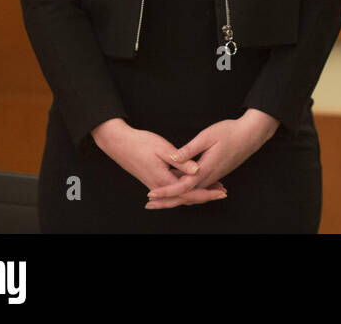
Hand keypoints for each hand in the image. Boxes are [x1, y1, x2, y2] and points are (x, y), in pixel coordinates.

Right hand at [91, 117, 226, 207]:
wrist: (118, 143)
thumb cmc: (140, 143)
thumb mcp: (163, 149)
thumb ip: (181, 161)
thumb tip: (197, 171)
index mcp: (163, 180)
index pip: (189, 193)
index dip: (207, 193)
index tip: (221, 193)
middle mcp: (159, 186)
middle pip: (186, 197)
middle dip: (205, 196)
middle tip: (222, 193)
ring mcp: (155, 184)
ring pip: (180, 194)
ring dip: (197, 193)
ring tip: (214, 189)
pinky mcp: (153, 180)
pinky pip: (174, 189)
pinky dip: (186, 189)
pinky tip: (195, 183)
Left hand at [144, 108, 279, 208]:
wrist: (252, 134)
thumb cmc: (230, 132)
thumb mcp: (207, 136)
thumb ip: (189, 150)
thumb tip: (173, 157)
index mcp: (205, 169)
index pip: (182, 187)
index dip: (165, 192)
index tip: (150, 194)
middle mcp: (210, 177)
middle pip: (186, 195)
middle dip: (167, 201)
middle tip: (149, 205)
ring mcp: (215, 176)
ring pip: (193, 192)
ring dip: (176, 197)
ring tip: (160, 199)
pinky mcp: (217, 173)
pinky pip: (200, 187)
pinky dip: (188, 191)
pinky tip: (180, 187)